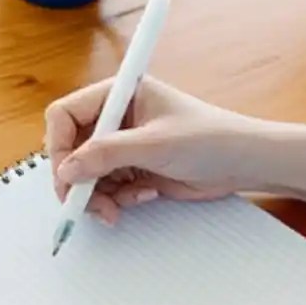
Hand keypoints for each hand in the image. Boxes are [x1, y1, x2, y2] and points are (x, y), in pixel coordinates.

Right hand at [45, 76, 262, 224]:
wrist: (246, 164)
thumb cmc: (210, 139)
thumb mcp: (154, 144)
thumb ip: (105, 155)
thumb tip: (65, 171)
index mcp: (118, 95)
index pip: (65, 115)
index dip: (59, 146)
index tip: (67, 174)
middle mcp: (114, 118)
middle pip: (69, 150)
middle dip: (76, 180)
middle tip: (83, 203)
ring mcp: (121, 145)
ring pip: (83, 175)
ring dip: (95, 196)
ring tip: (115, 209)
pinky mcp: (130, 169)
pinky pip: (103, 188)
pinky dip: (114, 200)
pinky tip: (142, 197)